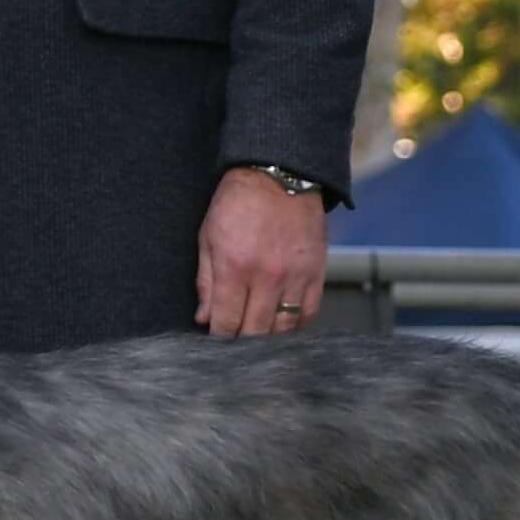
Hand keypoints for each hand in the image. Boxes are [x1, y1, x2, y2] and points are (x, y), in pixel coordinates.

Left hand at [198, 168, 328, 339]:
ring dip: (269, 338)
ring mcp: (295, 276)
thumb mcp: (208, 238)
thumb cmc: (237, 204)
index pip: (227, 322)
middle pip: (256, 331)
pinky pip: (309, 312)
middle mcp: (267, 276)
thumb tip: (204, 318)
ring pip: (283, 327)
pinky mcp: (316, 272)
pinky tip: (283, 325)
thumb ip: (206, 282)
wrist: (278, 176)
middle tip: (235, 344)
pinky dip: (296, 325)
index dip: (220, 339)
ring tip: (258, 338)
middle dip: (242, 342)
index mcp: (234, 267)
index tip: (217, 341)